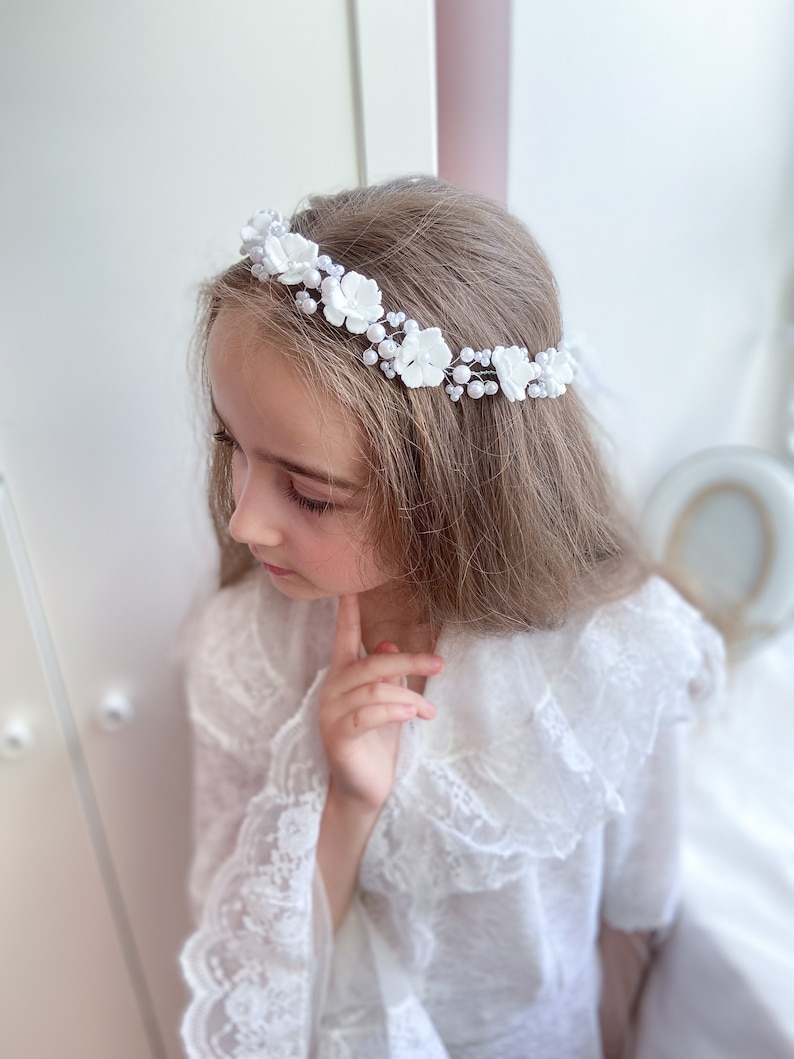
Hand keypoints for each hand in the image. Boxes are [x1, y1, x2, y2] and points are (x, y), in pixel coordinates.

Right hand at [319, 593, 442, 812]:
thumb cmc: (378, 744)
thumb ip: (387, 675)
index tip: (349, 587)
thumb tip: (389, 643)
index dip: (347, 614)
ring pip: (373, 689)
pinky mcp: (338, 737)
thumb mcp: (388, 703)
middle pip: (371, 664)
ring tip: (429, 711)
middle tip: (439, 664)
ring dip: (408, 695)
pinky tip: (413, 715)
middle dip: (408, 661)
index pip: (343, 638)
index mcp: (344, 677)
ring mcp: (331, 714)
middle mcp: (332, 691)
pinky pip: (366, 715)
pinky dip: (393, 711)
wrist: (364, 790)